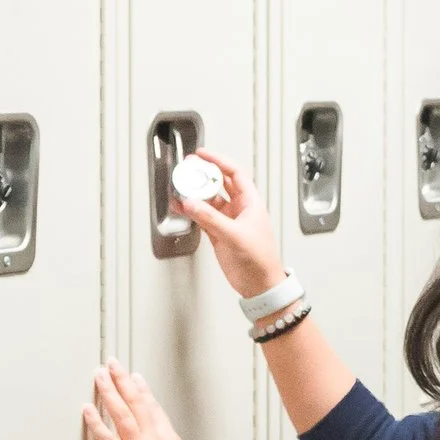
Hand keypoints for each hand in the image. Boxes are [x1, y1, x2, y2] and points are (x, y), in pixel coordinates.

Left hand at [82, 361, 208, 439]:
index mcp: (169, 439)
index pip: (154, 407)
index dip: (143, 390)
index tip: (136, 378)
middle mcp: (153, 439)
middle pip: (136, 402)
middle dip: (123, 381)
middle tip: (113, 365)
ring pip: (121, 412)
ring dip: (109, 391)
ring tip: (99, 376)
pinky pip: (106, 438)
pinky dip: (96, 421)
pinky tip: (88, 408)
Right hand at [173, 147, 286, 301]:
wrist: (260, 284)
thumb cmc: (260, 260)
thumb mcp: (235, 235)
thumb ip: (211, 218)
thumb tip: (191, 203)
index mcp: (251, 203)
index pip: (235, 173)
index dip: (219, 161)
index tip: (202, 154)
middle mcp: (239, 209)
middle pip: (219, 183)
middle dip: (203, 174)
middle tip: (187, 168)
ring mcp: (228, 221)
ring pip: (208, 200)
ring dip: (194, 194)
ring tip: (179, 187)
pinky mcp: (219, 233)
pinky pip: (202, 217)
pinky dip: (191, 211)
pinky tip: (180, 206)